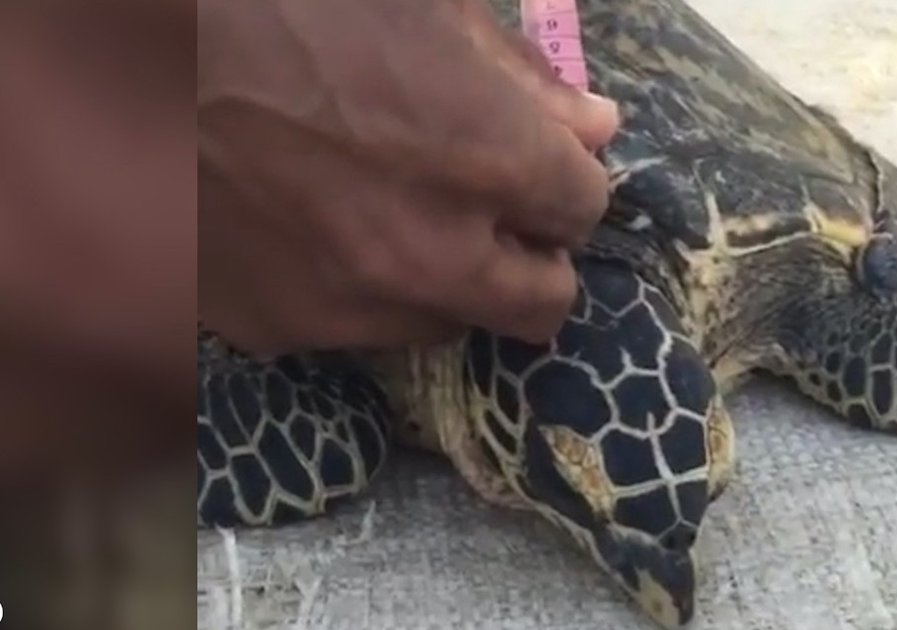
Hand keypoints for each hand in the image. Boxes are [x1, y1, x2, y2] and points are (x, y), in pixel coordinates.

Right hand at [198, 0, 618, 353]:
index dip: (567, 180)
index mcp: (491, 158)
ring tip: (393, 216)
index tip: (538, 165)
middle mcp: (436, 256)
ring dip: (450, 280)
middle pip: (542, 302)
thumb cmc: (289, 4)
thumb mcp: (423, 5)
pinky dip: (363, 292)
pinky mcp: (281, 328)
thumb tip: (594, 127)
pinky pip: (359, 330)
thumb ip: (524, 76)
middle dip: (533, 257)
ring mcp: (355, 305)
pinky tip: (318, 232)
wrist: (130, 47)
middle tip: (496, 215)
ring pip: (451, 324)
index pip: (586, 207)